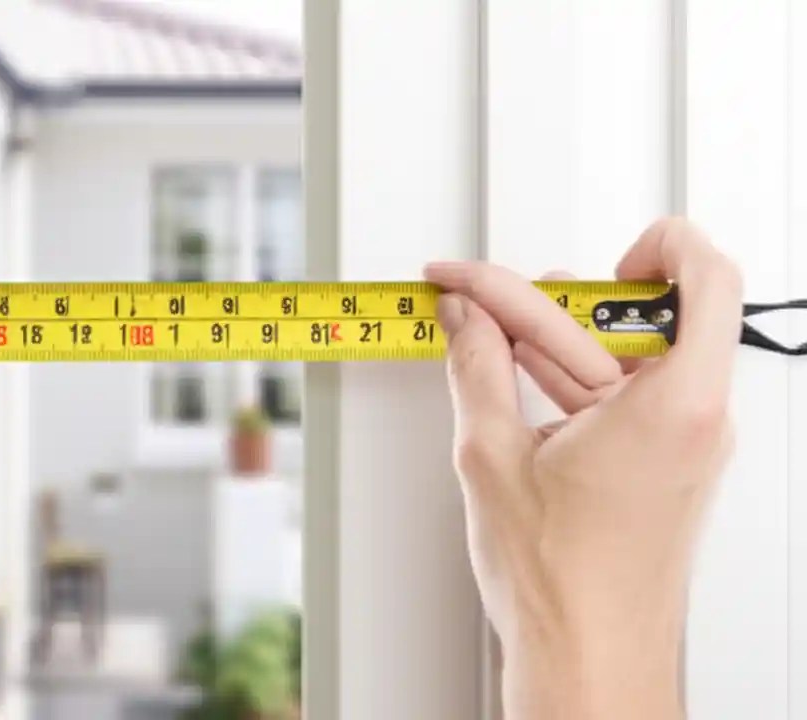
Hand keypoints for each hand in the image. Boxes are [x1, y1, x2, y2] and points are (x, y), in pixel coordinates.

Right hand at [424, 218, 743, 719]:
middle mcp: (694, 417)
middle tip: (480, 298)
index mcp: (673, 405)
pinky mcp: (662, 460)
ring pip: (621, 354)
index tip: (564, 254)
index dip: (645, 242)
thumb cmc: (564, 583)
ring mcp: (681, 441)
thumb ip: (476, 366)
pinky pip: (620, 392)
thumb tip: (464, 314)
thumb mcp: (493, 455)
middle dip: (552, 299)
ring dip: (550, 339)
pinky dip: (565, 377)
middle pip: (636, 316)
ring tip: (477, 334)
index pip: (701, 274)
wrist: (588, 655)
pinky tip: (508, 373)